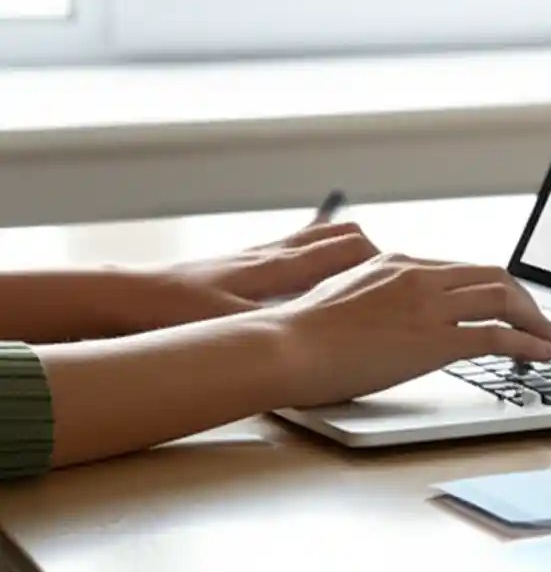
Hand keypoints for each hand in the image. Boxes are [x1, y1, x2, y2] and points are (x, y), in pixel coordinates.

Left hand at [122, 222, 379, 333]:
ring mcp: (257, 254)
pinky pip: (289, 249)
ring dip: (341, 250)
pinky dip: (310, 257)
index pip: (348, 247)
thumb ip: (280, 329)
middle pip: (339, 235)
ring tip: (363, 270)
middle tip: (390, 277)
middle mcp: (273, 253)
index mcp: (279, 267)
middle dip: (372, 252)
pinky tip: (309, 280)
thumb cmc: (177, 310)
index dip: (381, 260)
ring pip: (314, 238)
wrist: (127, 296)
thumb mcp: (235, 326)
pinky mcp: (240, 262)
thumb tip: (325, 336)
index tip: (402, 277)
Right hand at [269, 254, 550, 407]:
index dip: (492, 289)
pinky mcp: (434, 339)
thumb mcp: (342, 298)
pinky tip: (545, 354)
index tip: (506, 306)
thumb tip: (388, 318)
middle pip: (492, 276)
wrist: (284, 347)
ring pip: (503, 299)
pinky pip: (498, 336)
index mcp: (397, 264)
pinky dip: (530, 343)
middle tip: (539, 321)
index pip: (461, 270)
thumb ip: (374, 298)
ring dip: (536, 319)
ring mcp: (428, 305)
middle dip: (524, 299)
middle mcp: (418, 275)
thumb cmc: (300, 334)